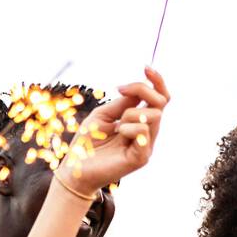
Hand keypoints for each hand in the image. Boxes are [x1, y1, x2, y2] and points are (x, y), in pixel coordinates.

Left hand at [61, 67, 169, 193]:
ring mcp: (146, 146)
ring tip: (116, 125)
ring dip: (131, 112)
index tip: (146, 67)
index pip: (159, 99)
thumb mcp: (103, 115)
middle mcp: (147, 132)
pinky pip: (144, 133)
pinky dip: (129, 128)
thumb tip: (140, 90)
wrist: (75, 169)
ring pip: (153, 116)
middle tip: (121, 90)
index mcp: (140, 121)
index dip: (157, 81)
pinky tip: (118, 133)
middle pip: (161, 102)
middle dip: (142, 90)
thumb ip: (122, 103)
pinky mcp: (141, 158)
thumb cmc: (88, 142)